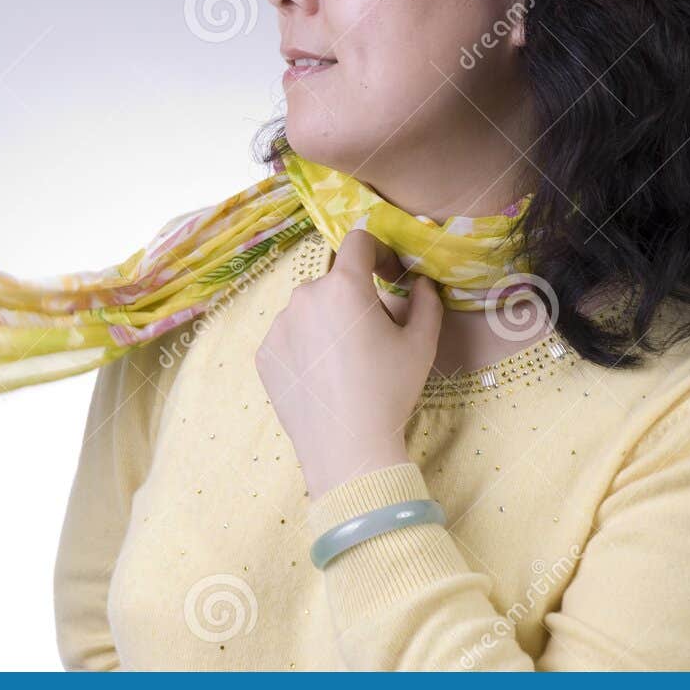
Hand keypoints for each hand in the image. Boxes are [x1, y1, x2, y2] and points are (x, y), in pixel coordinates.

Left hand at [254, 228, 443, 498]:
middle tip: (373, 337)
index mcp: (343, 286)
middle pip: (334, 282)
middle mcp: (304, 296)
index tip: (390, 276)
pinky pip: (289, 337)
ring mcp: (278, 325)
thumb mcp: (421, 343)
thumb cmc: (389, 390)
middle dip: (355, 298)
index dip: (379, 252)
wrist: (347, 446)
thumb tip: (421, 282)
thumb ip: (426, 301)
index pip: (359, 242)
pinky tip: (323, 379)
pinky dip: (305, 348)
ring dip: (327, 323)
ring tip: (346, 364)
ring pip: (309, 310)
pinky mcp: (264, 353)